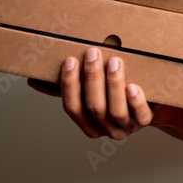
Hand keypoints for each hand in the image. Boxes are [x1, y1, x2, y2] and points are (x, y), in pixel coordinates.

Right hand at [31, 47, 152, 138]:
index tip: (70, 60)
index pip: (72, 107)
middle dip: (92, 78)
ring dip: (113, 84)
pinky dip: (136, 101)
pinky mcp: (145, 121)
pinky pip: (142, 116)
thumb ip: (65, 87)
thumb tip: (32, 80)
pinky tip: (133, 85)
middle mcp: (105, 130)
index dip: (69, 84)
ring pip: (116, 111)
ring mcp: (127, 128)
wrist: (149, 105)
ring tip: (114, 61)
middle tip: (93, 53)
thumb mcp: (88, 91)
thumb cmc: (113, 95)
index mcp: (88, 125)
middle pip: (94, 107)